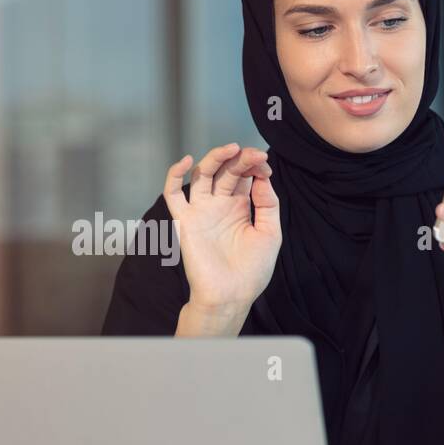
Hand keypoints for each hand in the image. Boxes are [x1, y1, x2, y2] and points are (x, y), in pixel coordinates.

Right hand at [164, 143, 281, 326]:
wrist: (231, 295)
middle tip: (254, 154)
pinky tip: (186, 161)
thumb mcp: (271, 233)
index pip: (245, 175)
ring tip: (231, 149)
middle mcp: (220, 205)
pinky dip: (174, 174)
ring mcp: (202, 211)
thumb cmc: (252, 270)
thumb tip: (261, 177)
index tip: (265, 165)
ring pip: (202, 175)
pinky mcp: (185, 220)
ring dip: (215, 157)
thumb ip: (268, 204)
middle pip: (226, 171)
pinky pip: (172, 194)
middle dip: (240, 158)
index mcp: (241, 207)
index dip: (255, 165)